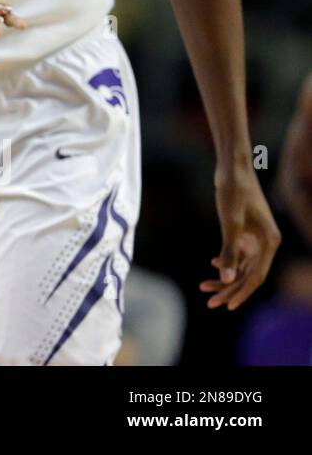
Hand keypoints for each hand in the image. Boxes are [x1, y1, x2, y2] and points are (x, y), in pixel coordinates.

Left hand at [200, 165, 280, 310]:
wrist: (233, 167)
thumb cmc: (233, 192)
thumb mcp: (230, 223)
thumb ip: (230, 252)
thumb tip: (228, 280)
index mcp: (269, 243)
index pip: (256, 277)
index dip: (241, 293)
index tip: (226, 307)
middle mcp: (267, 243)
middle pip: (249, 274)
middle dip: (230, 289)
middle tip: (209, 302)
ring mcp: (257, 237)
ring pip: (243, 265)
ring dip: (226, 277)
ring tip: (204, 287)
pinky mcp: (247, 230)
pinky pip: (240, 253)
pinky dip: (228, 260)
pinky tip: (214, 264)